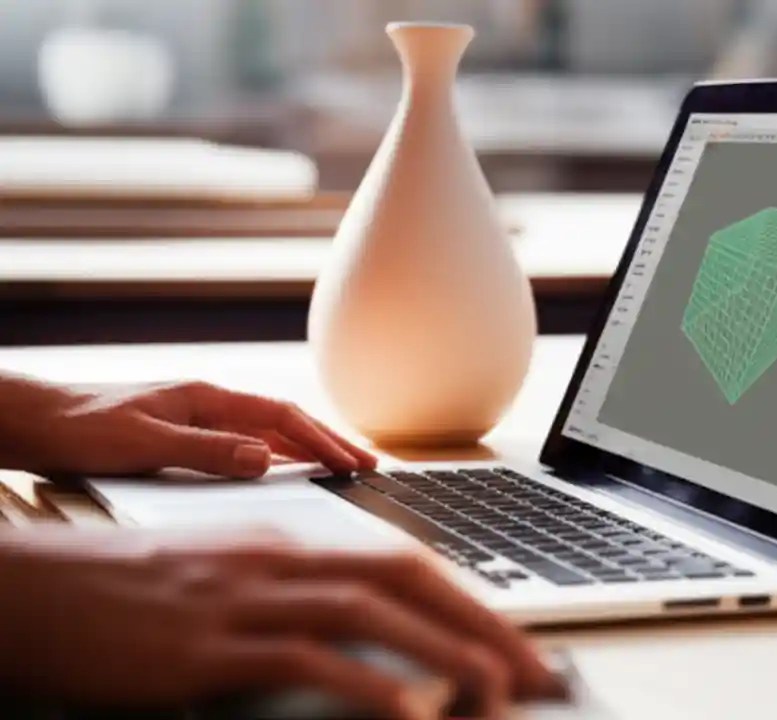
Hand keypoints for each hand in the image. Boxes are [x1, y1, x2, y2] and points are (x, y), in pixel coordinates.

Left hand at [0, 375, 376, 477]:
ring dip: (305, 449)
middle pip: (284, 422)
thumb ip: (207, 451)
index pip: (282, 419)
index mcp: (205, 399)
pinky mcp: (182, 436)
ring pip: (266, 434)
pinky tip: (281, 469)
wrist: (32, 423)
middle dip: (328, 441)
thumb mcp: (144, 443)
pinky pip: (244, 445)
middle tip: (367, 463)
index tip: (355, 463)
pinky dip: (274, 456)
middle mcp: (206, 405)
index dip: (323, 441)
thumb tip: (265, 459)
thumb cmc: (78, 429)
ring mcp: (196, 419)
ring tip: (339, 465)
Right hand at [0, 528, 563, 717]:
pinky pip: (307, 659)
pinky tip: (411, 713)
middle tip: (536, 670)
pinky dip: (368, 684)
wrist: (32, 590)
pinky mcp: (208, 646)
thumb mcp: (225, 582)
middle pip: (408, 577)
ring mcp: (245, 597)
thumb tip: (362, 636)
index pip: (403, 561)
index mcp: (290, 542)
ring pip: (371, 612)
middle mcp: (280, 558)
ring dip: (445, 652)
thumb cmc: (127, 592)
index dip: (470, 599)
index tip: (515, 639)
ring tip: (498, 691)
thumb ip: (293, 600)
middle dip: (482, 624)